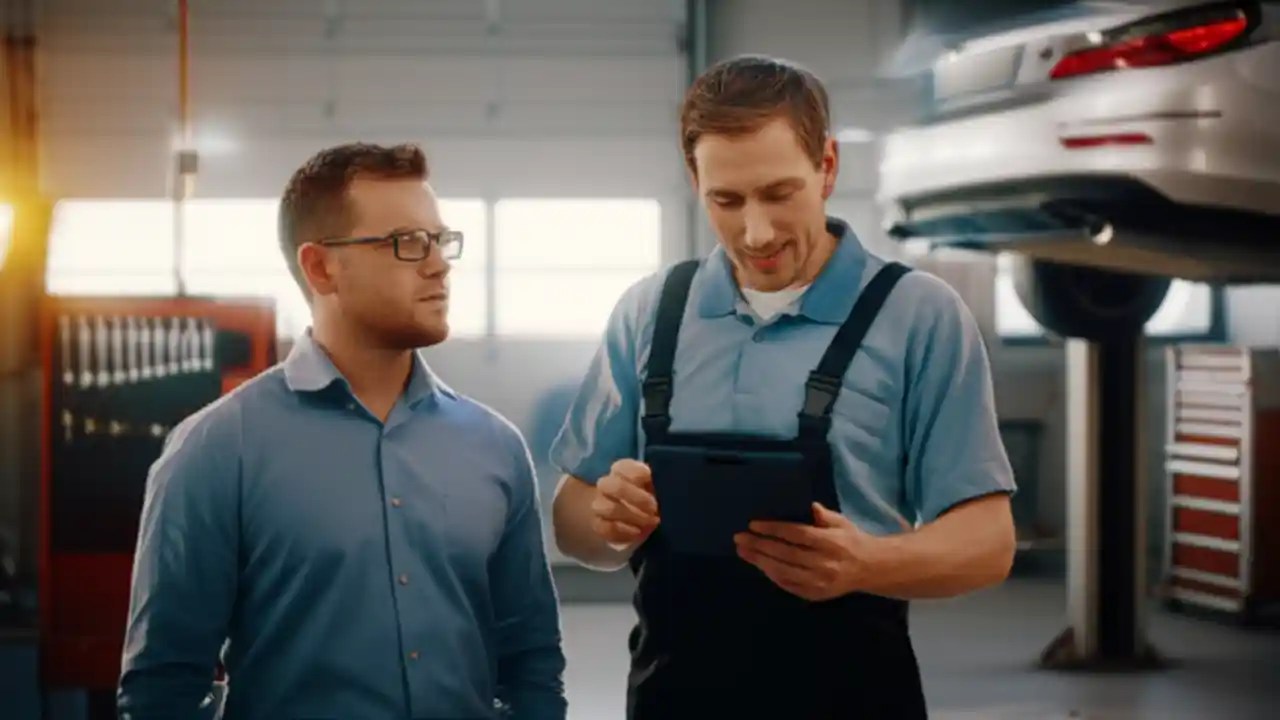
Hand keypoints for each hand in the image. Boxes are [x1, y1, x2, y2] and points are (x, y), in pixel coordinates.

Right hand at [591, 459, 659, 548]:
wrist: (635, 518)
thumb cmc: (650, 497)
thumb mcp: (657, 487)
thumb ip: (660, 484)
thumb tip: (670, 489)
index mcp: (622, 470)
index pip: (623, 466)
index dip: (638, 473)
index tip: (652, 483)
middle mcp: (607, 485)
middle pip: (611, 486)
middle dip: (635, 497)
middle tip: (654, 508)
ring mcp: (600, 504)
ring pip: (606, 508)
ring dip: (630, 516)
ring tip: (649, 522)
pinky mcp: (598, 524)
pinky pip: (604, 528)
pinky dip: (622, 532)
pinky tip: (637, 532)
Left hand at [734, 502, 876, 601]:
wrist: (871, 569)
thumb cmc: (852, 540)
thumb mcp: (842, 522)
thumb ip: (825, 516)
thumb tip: (810, 506)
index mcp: (831, 543)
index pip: (796, 535)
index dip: (773, 529)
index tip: (753, 524)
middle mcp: (824, 564)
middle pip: (786, 554)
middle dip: (760, 545)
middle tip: (740, 538)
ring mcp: (820, 582)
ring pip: (784, 572)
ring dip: (761, 561)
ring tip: (744, 551)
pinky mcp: (816, 595)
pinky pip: (789, 586)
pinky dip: (773, 575)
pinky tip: (760, 565)